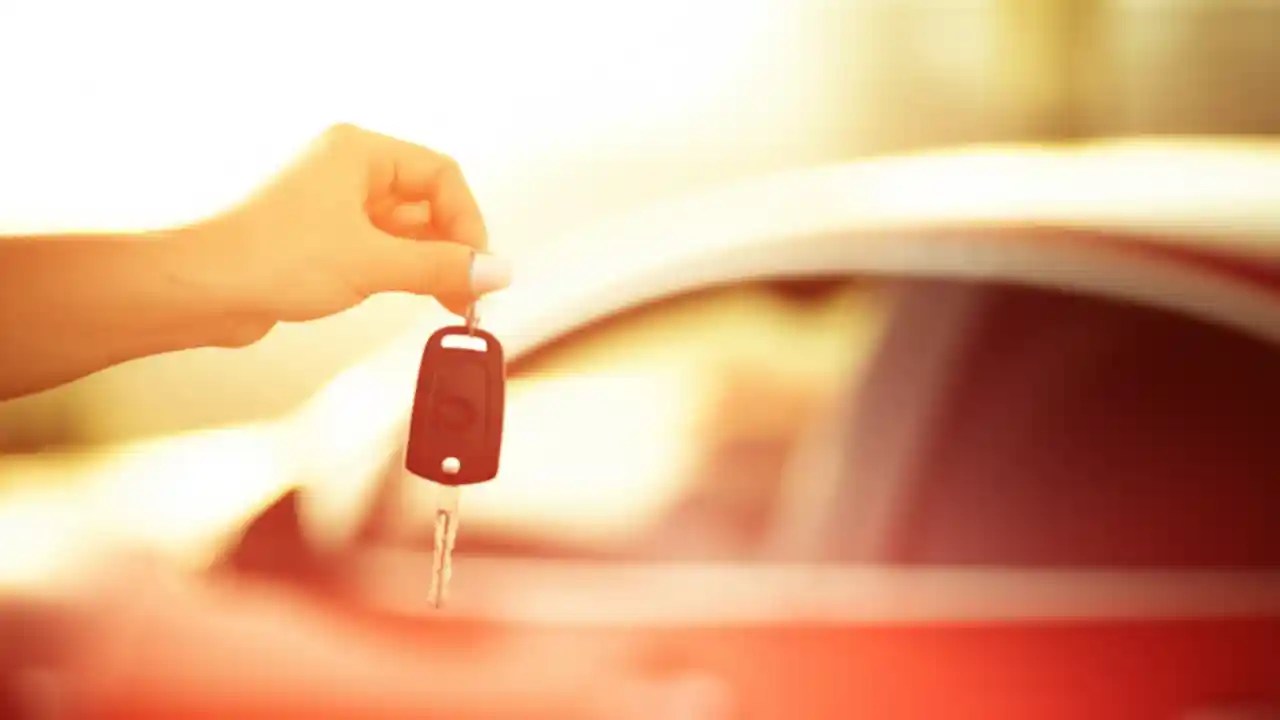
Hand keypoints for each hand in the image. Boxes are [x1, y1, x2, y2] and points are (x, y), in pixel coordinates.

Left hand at [204, 123, 510, 326]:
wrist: (202, 290)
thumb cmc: (267, 258)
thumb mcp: (373, 263)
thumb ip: (442, 267)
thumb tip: (496, 270)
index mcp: (358, 152)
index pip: (441, 175)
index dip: (467, 221)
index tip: (478, 264)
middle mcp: (347, 171)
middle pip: (427, 202)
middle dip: (452, 247)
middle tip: (469, 290)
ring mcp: (334, 206)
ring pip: (406, 229)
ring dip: (430, 263)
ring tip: (448, 300)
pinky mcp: (323, 240)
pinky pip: (381, 249)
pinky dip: (404, 272)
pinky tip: (416, 296)